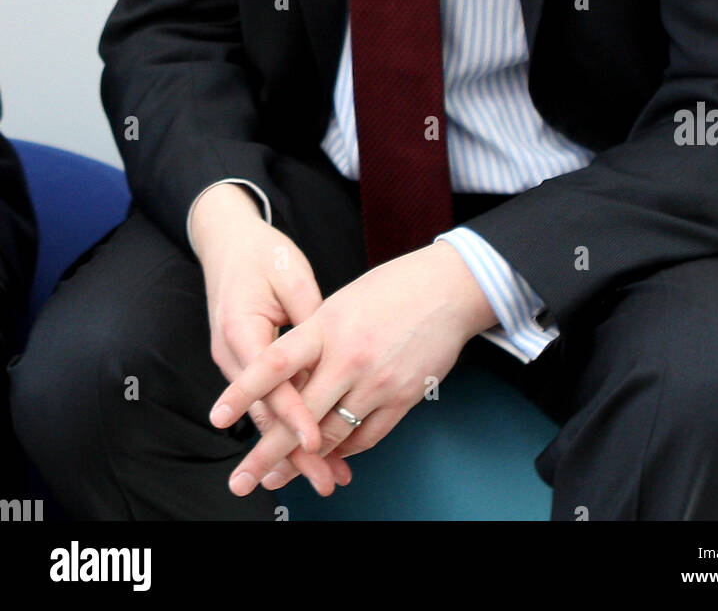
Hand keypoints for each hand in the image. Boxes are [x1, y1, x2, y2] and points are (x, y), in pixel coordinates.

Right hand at [190, 183, 351, 494]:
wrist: (227, 241)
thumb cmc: (262, 253)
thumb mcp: (290, 274)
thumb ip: (311, 316)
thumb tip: (335, 356)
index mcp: (241, 328)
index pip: (272, 384)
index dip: (296, 415)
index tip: (319, 442)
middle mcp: (232, 353)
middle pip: (265, 412)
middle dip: (294, 450)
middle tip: (326, 479)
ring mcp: (234, 361)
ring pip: (266, 412)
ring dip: (292, 445)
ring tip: (325, 474)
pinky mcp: (245, 363)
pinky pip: (268, 399)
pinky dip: (289, 423)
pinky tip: (312, 444)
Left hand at [209, 240, 496, 495]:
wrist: (450, 289)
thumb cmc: (395, 287)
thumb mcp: (343, 300)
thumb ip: (315, 335)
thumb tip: (289, 371)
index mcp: (328, 325)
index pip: (275, 364)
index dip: (243, 393)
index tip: (218, 417)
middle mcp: (350, 358)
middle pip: (299, 416)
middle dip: (266, 453)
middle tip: (243, 479)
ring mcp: (378, 382)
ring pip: (332, 434)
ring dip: (304, 460)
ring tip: (280, 476)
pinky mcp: (404, 398)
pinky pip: (367, 436)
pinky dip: (345, 448)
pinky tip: (330, 454)